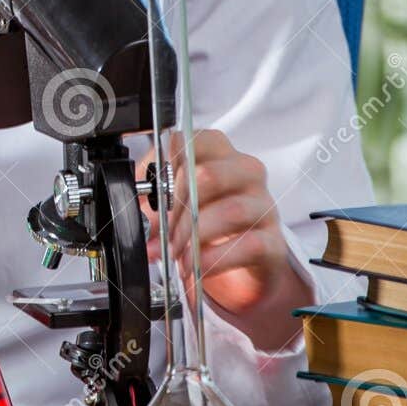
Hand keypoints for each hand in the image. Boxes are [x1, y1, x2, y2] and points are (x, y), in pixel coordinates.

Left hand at [134, 128, 311, 348]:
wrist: (240, 264)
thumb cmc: (204, 221)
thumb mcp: (176, 203)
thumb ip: (152, 201)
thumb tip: (132, 217)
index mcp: (219, 155)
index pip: (198, 140)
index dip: (170, 163)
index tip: (155, 187)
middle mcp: (246, 174)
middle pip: (210, 175)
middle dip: (176, 208)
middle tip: (161, 231)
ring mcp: (264, 206)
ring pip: (230, 211)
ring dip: (192, 235)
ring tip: (174, 253)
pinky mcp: (274, 241)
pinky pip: (249, 245)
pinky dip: (216, 258)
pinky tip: (198, 266)